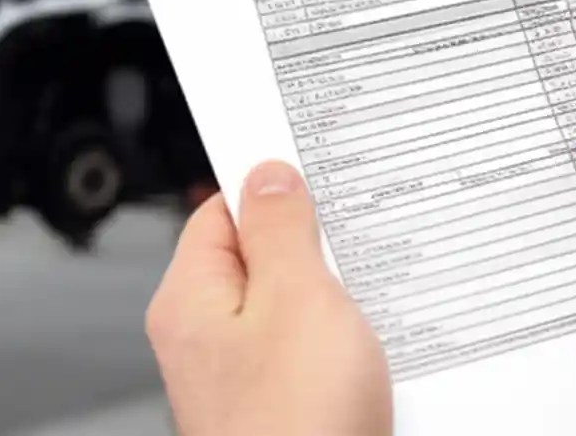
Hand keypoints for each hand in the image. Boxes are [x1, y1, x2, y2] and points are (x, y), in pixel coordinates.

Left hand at [147, 161, 391, 435]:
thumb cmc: (294, 428)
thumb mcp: (297, 300)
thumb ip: (282, 230)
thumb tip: (269, 177)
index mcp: (192, 300)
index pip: (223, 211)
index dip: (270, 184)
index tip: (318, 165)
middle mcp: (211, 336)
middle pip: (264, 256)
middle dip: (318, 243)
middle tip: (362, 233)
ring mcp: (248, 374)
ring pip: (298, 304)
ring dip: (341, 294)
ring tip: (377, 294)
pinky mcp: (286, 403)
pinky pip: (316, 348)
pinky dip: (350, 338)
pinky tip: (383, 340)